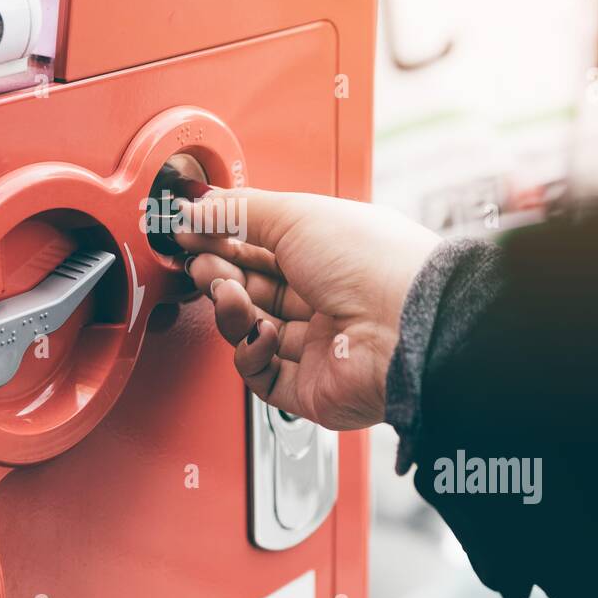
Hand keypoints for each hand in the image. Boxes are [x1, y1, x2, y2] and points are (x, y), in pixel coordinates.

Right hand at [173, 188, 440, 429]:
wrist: (406, 327)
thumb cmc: (373, 263)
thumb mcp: (297, 213)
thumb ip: (239, 210)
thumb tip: (197, 208)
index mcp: (332, 253)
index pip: (264, 247)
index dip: (225, 240)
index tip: (191, 233)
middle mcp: (328, 299)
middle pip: (254, 289)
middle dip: (221, 273)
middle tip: (202, 263)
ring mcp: (320, 345)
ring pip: (252, 330)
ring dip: (232, 309)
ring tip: (228, 293)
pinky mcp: (311, 389)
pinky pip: (263, 374)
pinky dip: (251, 352)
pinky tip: (263, 333)